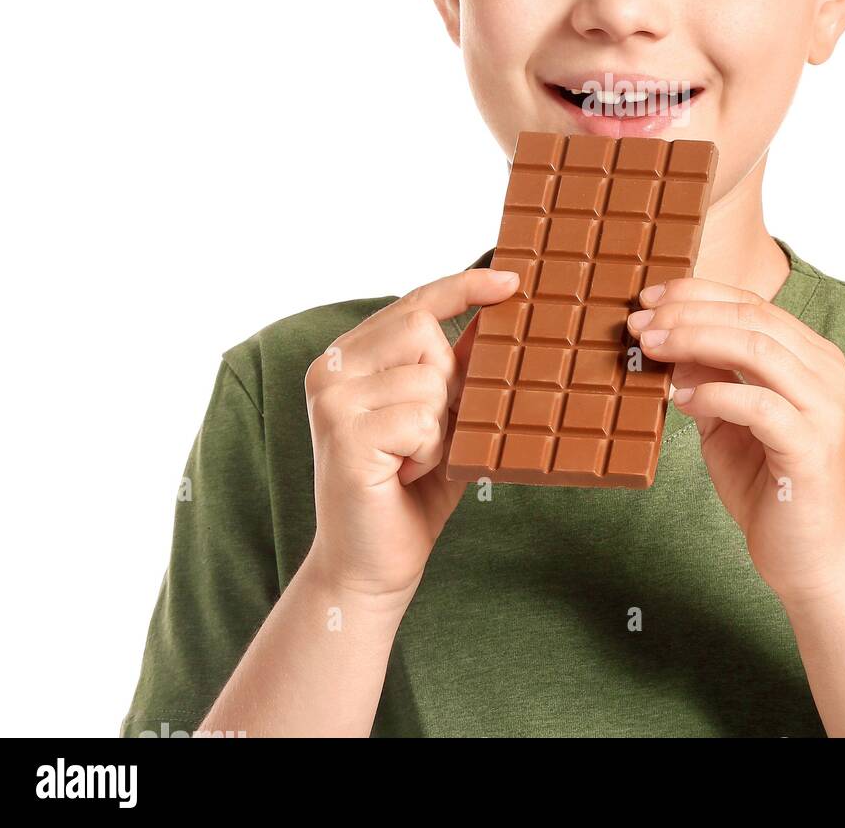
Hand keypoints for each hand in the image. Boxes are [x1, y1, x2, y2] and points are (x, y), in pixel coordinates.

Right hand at [302, 267, 518, 604]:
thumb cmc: (411, 489)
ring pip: (429, 378)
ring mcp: (332, 399)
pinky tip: (404, 474)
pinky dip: (431, 451)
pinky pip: (423, 419)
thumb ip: (460, 366)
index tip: (513, 280)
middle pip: (423, 330)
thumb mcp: (445, 415)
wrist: (372, 564)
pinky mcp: (345, 434)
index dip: (464, 286)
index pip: (413, 303)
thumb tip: (498, 313)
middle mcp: (331, 368)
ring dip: (441, 426)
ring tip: (413, 459)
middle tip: (431, 431)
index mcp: (351, 356)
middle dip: (449, 381)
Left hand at [628, 275, 844, 606]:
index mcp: (811, 359)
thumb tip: (667, 338)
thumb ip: (708, 378)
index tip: (648, 298)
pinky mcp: (813, 447)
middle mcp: (826, 373)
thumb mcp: (728, 422)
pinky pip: (759, 404)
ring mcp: (825, 408)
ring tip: (651, 348)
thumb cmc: (770, 490)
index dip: (696, 293)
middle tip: (639, 321)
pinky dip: (714, 393)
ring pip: (756, 347)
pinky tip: (681, 399)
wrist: (813, 562)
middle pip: (752, 315)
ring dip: (694, 340)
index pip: (752, 304)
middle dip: (687, 311)